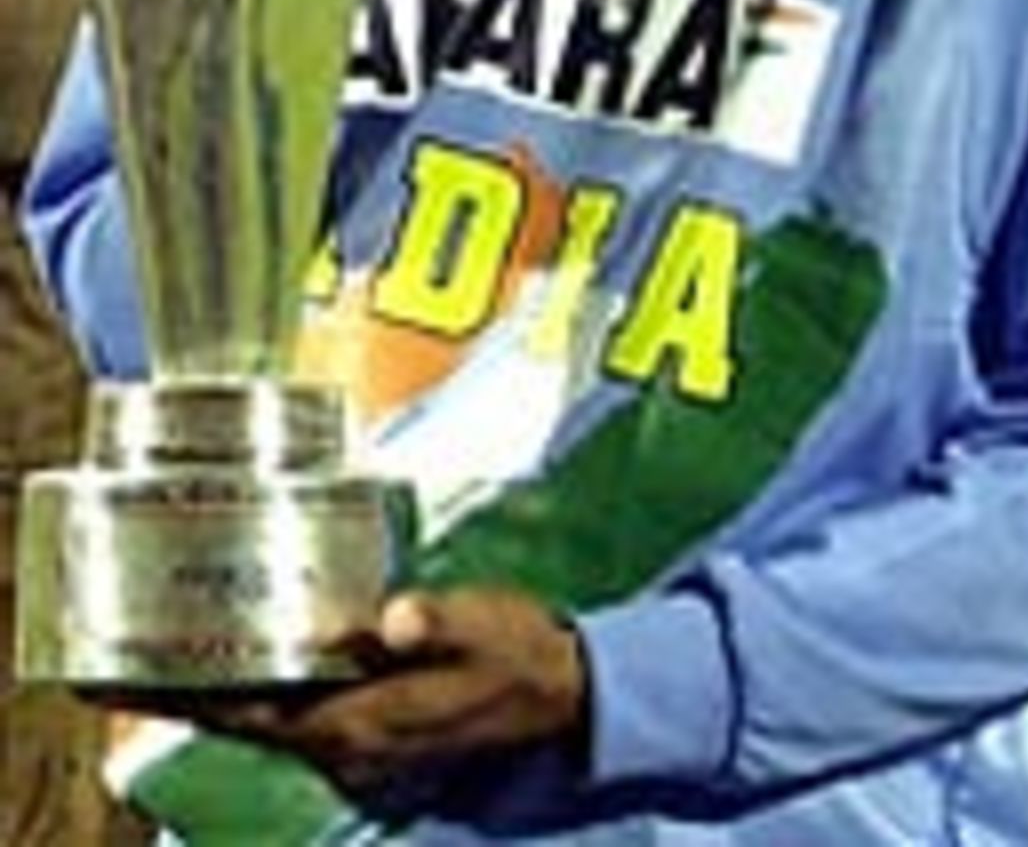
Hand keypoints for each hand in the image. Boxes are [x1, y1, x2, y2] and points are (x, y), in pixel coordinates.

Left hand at [128, 589, 588, 809]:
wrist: (562, 693)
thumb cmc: (517, 653)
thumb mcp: (482, 625)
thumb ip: (433, 621)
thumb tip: (390, 617)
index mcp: (363, 724)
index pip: (258, 716)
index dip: (192, 701)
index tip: (132, 682)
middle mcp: (351, 746)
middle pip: (252, 720)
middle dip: (191, 692)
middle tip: (128, 653)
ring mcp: (361, 745)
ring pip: (275, 718)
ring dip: (227, 689)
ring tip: (174, 646)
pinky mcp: (373, 731)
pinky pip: (302, 713)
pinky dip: (268, 688)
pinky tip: (253, 651)